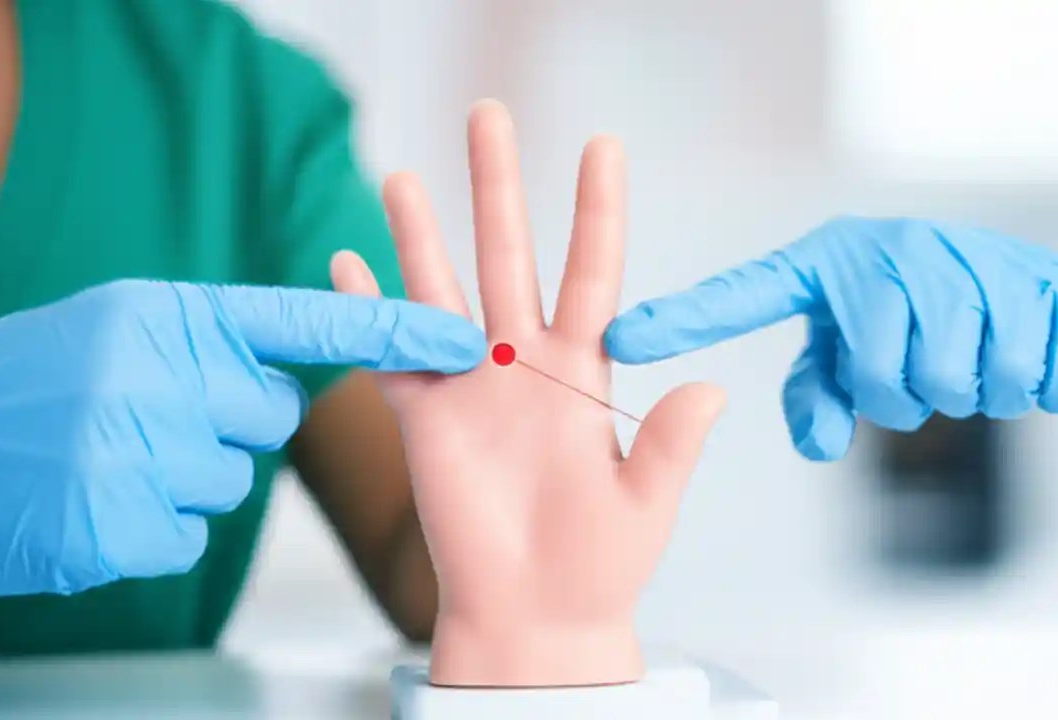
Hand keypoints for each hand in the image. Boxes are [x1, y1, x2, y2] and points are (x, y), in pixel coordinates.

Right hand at [0, 279, 482, 596]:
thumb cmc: (39, 384)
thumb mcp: (123, 328)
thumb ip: (211, 339)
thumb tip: (291, 374)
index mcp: (166, 315)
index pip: (307, 321)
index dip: (395, 328)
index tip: (468, 339)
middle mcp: (157, 372)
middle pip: (269, 413)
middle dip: (228, 421)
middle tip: (152, 415)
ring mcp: (134, 448)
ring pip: (229, 477)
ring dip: (183, 477)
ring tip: (110, 455)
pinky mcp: (117, 522)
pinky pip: (186, 532)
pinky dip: (149, 526)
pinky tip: (97, 501)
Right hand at [331, 100, 725, 686]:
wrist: (537, 615)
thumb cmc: (601, 565)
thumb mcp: (647, 503)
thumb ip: (671, 444)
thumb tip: (712, 388)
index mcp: (584, 373)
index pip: (593, 272)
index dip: (596, 210)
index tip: (601, 145)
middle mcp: (523, 365)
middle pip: (508, 256)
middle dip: (497, 187)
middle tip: (488, 115)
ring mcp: (469, 388)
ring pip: (440, 294)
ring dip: (420, 236)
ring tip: (402, 174)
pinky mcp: (424, 422)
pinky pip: (389, 358)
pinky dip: (367, 314)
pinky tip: (346, 266)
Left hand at [606, 218, 1057, 460]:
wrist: (1009, 255)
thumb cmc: (904, 310)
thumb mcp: (846, 345)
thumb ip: (818, 392)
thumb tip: (817, 442)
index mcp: (824, 266)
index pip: (744, 296)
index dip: (684, 319)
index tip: (621, 338)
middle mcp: (891, 253)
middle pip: (888, 384)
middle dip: (904, 396)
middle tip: (917, 361)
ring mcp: (971, 260)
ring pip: (964, 386)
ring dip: (970, 391)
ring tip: (964, 348)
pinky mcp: (1048, 282)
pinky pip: (1040, 380)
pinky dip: (1040, 383)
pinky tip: (1022, 344)